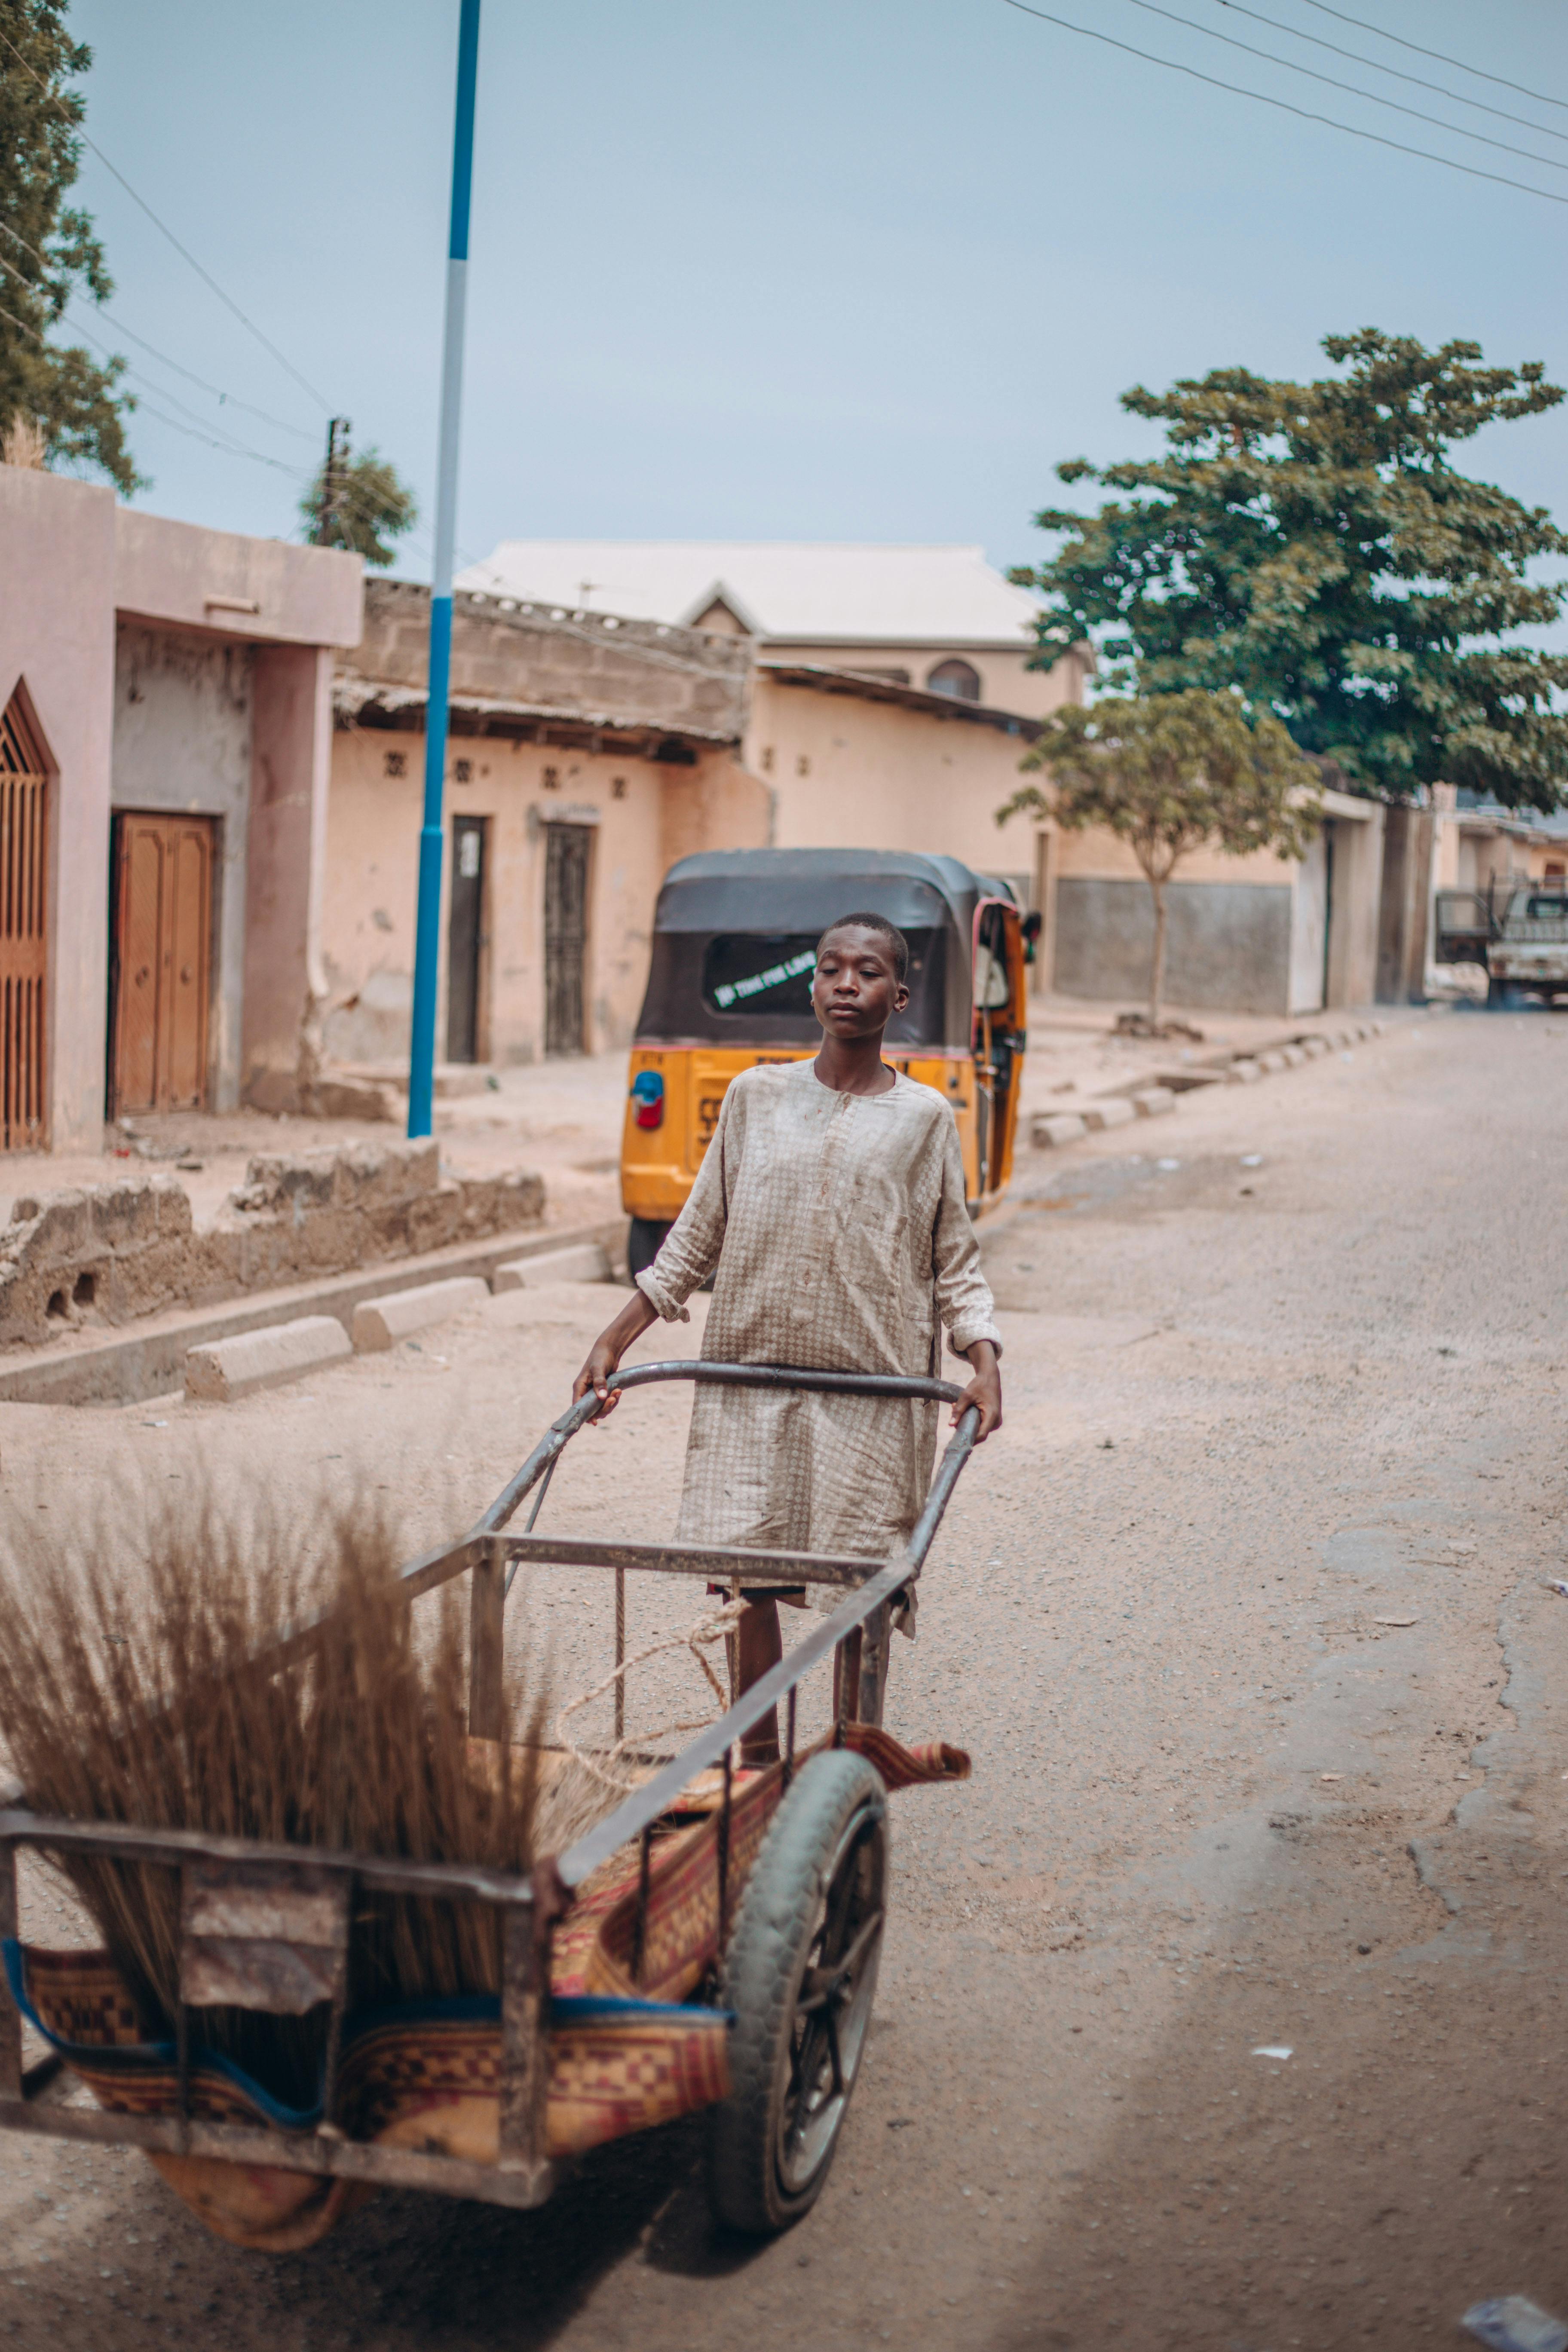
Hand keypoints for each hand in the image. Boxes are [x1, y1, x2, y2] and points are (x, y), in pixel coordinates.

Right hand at [571, 1290, 657, 1421]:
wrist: (609, 1350)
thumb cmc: (600, 1357)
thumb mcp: (599, 1369)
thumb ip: (599, 1383)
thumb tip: (602, 1398)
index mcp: (579, 1387)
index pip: (578, 1407)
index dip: (585, 1416)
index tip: (594, 1422)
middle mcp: (584, 1392)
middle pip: (591, 1411)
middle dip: (603, 1408)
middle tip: (613, 1400)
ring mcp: (593, 1393)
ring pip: (600, 1408)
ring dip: (610, 1404)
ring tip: (618, 1392)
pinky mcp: (602, 1392)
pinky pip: (607, 1403)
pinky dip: (613, 1400)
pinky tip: (618, 1391)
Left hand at [952, 1340, 1001, 1442]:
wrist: (990, 1377)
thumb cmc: (979, 1384)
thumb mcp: (967, 1395)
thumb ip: (959, 1410)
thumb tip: (950, 1424)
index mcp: (992, 1416)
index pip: (980, 1435)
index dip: (968, 1439)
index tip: (956, 1438)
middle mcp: (996, 1421)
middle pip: (978, 1433)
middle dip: (964, 1427)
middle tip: (953, 1411)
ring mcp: (996, 1422)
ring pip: (978, 1429)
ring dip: (967, 1422)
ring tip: (957, 1406)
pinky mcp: (993, 1420)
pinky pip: (981, 1425)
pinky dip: (971, 1419)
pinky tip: (964, 1408)